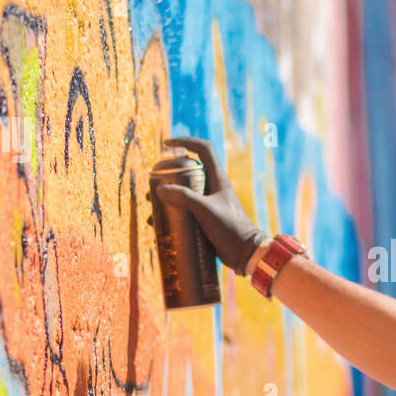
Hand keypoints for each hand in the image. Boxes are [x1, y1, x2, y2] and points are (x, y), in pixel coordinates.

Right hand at [155, 136, 268, 274]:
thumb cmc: (230, 228)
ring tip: (151, 206)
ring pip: (183, 193)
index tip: (167, 144)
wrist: (245, 254)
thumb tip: (160, 189)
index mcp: (217, 178)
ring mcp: (209, 203)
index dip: (185, 141)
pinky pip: (184, 211)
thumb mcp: (205, 209)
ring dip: (166, 198)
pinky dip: (171, 214)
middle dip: (167, 177)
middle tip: (152, 186)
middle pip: (187, 173)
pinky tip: (158, 224)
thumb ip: (184, 197)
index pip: (203, 149)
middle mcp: (213, 187)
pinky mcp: (205, 219)